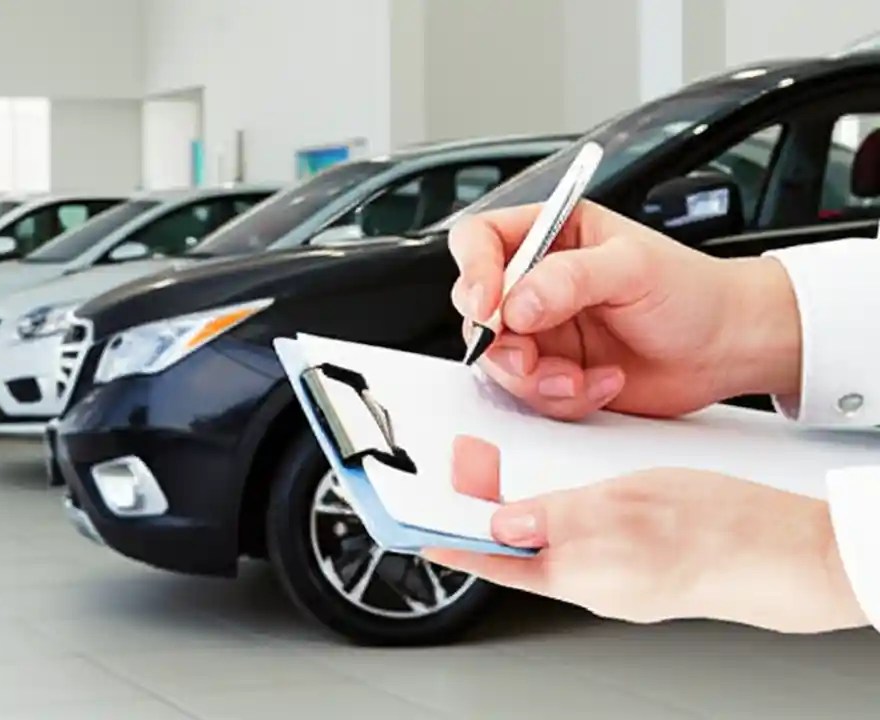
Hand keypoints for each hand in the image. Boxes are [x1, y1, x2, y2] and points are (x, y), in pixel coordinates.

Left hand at [424, 436, 867, 632]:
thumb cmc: (719, 527)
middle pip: (511, 548)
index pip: (488, 559)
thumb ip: (554, 515)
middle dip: (481, 509)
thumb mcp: (623, 503)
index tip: (409, 522)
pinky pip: (577, 543)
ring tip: (505, 469)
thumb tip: (501, 521)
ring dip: (518, 509)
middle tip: (466, 466)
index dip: (445, 536)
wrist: (789, 554)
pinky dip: (556, 516)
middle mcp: (588, 585)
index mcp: (577, 571)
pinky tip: (563, 490)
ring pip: (544, 543)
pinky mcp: (633, 572)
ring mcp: (612, 581)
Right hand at [448, 201, 801, 419]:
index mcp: (551, 235)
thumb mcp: (633, 268)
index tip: (488, 305)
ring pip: (498, 360)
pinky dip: (562, 398)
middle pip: (477, 309)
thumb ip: (570, 279)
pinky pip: (529, 394)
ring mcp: (543, 331)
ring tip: (581, 376)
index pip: (480, 240)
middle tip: (532, 357)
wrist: (728, 349)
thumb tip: (517, 302)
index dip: (473, 271)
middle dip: (501, 342)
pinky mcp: (554, 372)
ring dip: (536, 379)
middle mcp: (538, 282)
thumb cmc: (694, 292)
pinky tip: (603, 383)